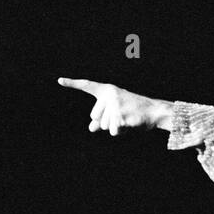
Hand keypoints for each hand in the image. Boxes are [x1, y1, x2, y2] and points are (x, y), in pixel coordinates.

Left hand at [56, 78, 170, 134]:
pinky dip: (120, 132)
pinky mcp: (122, 116)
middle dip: (106, 122)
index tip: (59, 80)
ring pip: (104, 126)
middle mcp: (110, 95)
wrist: (153, 111)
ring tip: (126, 119)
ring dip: (114, 128)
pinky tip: (129, 125)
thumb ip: (102, 119)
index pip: (87, 85)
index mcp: (107, 91)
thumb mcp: (115, 112)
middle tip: (121, 116)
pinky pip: (113, 131)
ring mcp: (116, 105)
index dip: (72, 83)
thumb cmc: (133, 111)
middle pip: (95, 118)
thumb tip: (91, 128)